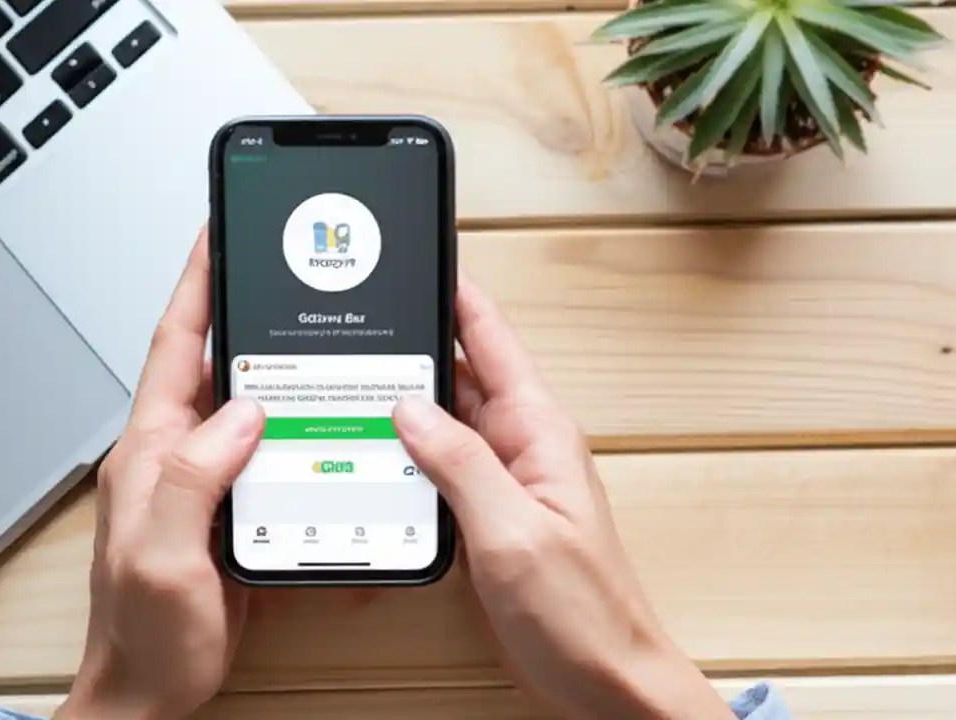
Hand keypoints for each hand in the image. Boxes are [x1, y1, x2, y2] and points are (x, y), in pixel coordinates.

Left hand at [56, 229, 263, 719]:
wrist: (147, 692)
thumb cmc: (143, 634)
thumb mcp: (163, 554)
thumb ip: (195, 476)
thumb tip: (241, 411)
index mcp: (150, 452)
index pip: (174, 349)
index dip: (196, 288)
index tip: (215, 236)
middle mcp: (172, 456)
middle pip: (207, 363)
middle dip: (236, 307)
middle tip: (271, 267)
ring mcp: (198, 480)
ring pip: (238, 404)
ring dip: (268, 366)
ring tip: (302, 327)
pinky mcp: (223, 508)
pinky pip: (257, 451)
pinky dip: (285, 426)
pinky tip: (311, 418)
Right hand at [393, 279, 731, 719]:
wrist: (605, 682)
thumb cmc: (583, 615)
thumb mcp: (513, 533)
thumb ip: (460, 465)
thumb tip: (409, 408)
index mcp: (539, 432)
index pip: (492, 341)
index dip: (456, 295)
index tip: (420, 258)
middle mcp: (520, 447)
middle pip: (459, 377)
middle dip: (412, 350)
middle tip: (358, 324)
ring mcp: (504, 482)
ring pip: (443, 424)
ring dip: (404, 409)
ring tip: (349, 385)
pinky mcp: (488, 517)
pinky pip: (440, 470)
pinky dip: (407, 459)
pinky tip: (374, 459)